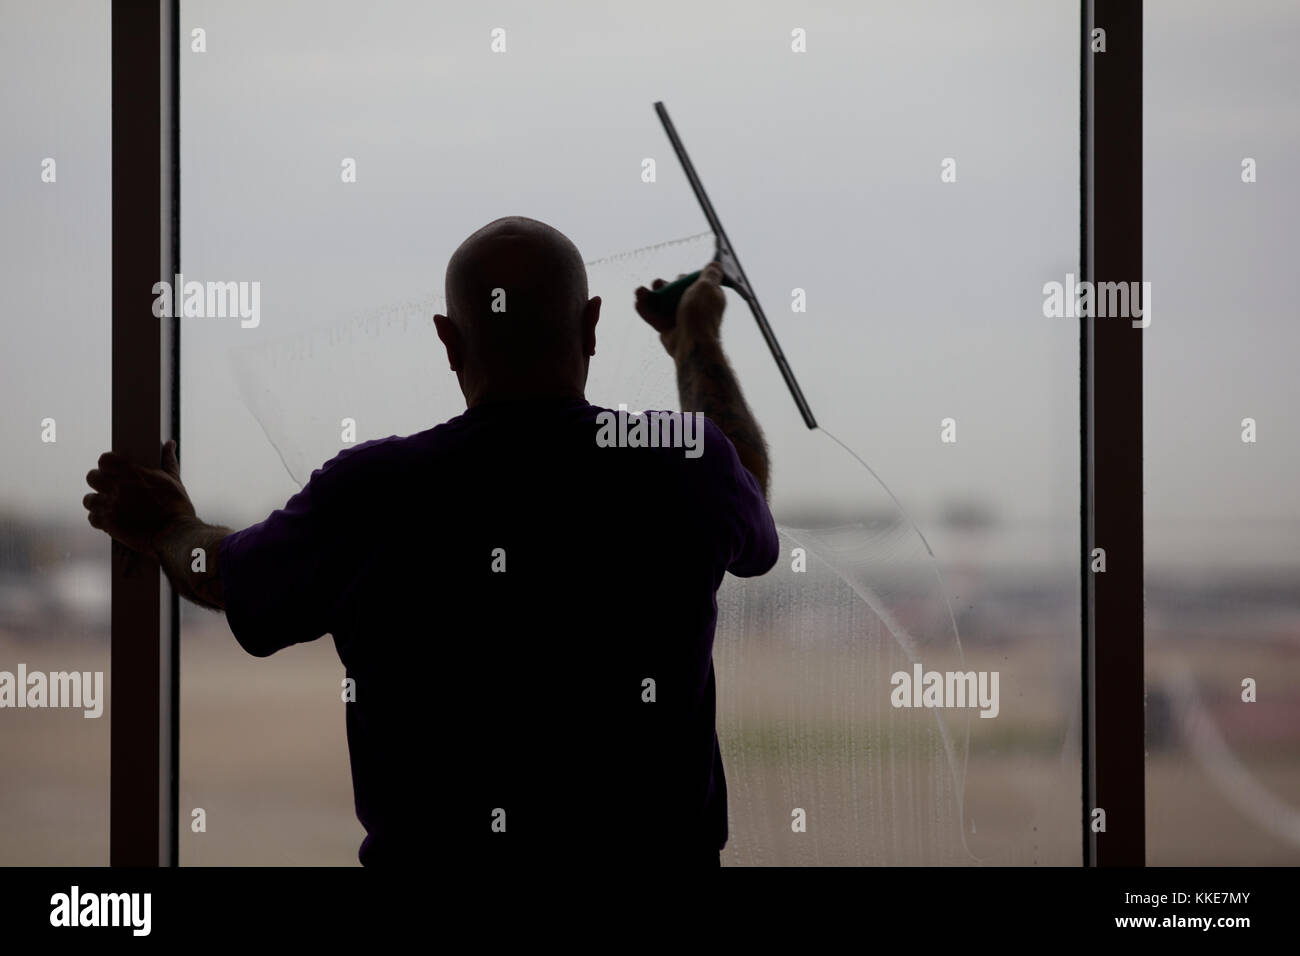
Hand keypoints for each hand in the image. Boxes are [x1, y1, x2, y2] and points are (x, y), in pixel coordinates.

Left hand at [84, 440, 195, 554]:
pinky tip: (110, 521)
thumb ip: (168, 461)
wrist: (175, 534)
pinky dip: (99, 520)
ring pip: (89, 499)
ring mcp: (111, 505)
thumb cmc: (177, 507)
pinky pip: (92, 518)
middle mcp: (118, 486)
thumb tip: (169, 443)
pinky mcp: (109, 523)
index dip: (107, 465)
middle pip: (92, 477)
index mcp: (133, 471)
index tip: (113, 470)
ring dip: (97, 502)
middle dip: (99, 482)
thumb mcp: (174, 481)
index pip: (104, 460)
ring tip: (108, 507)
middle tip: (109, 489)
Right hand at [634, 261, 726, 360]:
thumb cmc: (701, 314)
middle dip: (663, 286)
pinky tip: (637, 303)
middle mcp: (694, 308)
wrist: (691, 343)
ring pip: (662, 305)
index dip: (683, 280)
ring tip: (639, 291)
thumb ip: (711, 274)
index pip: (693, 284)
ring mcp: (680, 320)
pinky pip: (656, 318)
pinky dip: (646, 311)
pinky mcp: (669, 330)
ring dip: (649, 297)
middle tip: (656, 283)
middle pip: (675, 293)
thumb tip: (716, 264)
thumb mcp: (708, 287)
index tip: (679, 278)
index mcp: (706, 298)